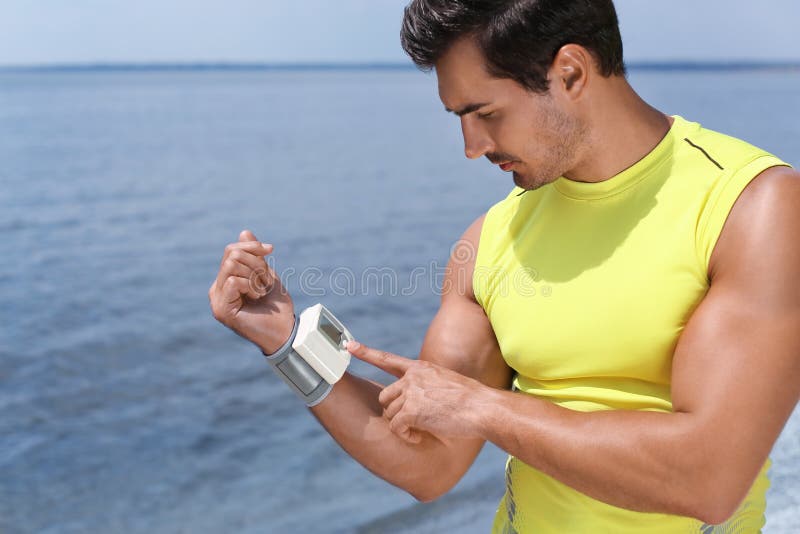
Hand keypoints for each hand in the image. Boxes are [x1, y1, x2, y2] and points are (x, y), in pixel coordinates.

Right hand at [209, 229, 294, 353]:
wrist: (284, 331)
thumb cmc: (276, 306)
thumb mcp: (266, 274)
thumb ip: (254, 255)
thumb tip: (244, 232)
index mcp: (226, 280)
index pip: (231, 250)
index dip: (252, 246)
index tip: (271, 250)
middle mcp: (217, 289)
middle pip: (231, 255)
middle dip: (256, 263)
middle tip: (266, 281)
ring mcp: (217, 300)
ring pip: (232, 265)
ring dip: (255, 274)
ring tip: (262, 290)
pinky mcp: (221, 310)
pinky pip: (233, 281)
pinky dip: (251, 285)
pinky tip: (257, 297)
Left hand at [347, 341, 488, 443]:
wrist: (482, 407)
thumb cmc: (470, 400)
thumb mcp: (446, 382)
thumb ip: (427, 385)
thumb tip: (418, 400)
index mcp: (420, 368)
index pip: (387, 359)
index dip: (366, 353)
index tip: (348, 346)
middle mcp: (412, 378)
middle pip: (385, 396)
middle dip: (394, 411)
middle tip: (412, 421)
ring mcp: (411, 392)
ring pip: (390, 413)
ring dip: (402, 426)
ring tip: (421, 429)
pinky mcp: (412, 410)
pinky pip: (396, 427)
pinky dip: (405, 436)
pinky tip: (419, 436)